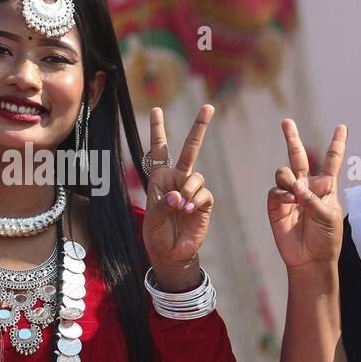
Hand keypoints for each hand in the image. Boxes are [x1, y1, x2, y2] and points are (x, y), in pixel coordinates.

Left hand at [142, 104, 213, 288]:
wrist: (171, 253)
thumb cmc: (156, 235)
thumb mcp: (152, 219)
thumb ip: (163, 204)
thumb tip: (180, 196)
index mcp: (159, 178)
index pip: (158, 150)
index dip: (158, 130)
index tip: (157, 110)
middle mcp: (177, 179)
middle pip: (190, 148)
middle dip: (199, 127)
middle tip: (208, 107)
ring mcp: (192, 190)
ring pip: (196, 176)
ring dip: (188, 190)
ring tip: (181, 207)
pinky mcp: (204, 202)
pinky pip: (203, 193)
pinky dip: (195, 200)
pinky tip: (188, 211)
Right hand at [266, 119, 346, 271]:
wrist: (310, 259)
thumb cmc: (326, 237)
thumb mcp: (328, 214)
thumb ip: (312, 196)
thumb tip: (294, 184)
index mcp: (326, 186)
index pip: (332, 161)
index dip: (337, 144)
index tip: (342, 127)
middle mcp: (306, 186)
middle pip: (299, 156)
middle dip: (292, 138)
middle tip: (286, 121)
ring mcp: (290, 194)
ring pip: (284, 172)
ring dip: (289, 178)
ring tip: (295, 194)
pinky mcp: (276, 205)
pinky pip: (275, 190)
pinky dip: (282, 194)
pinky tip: (290, 202)